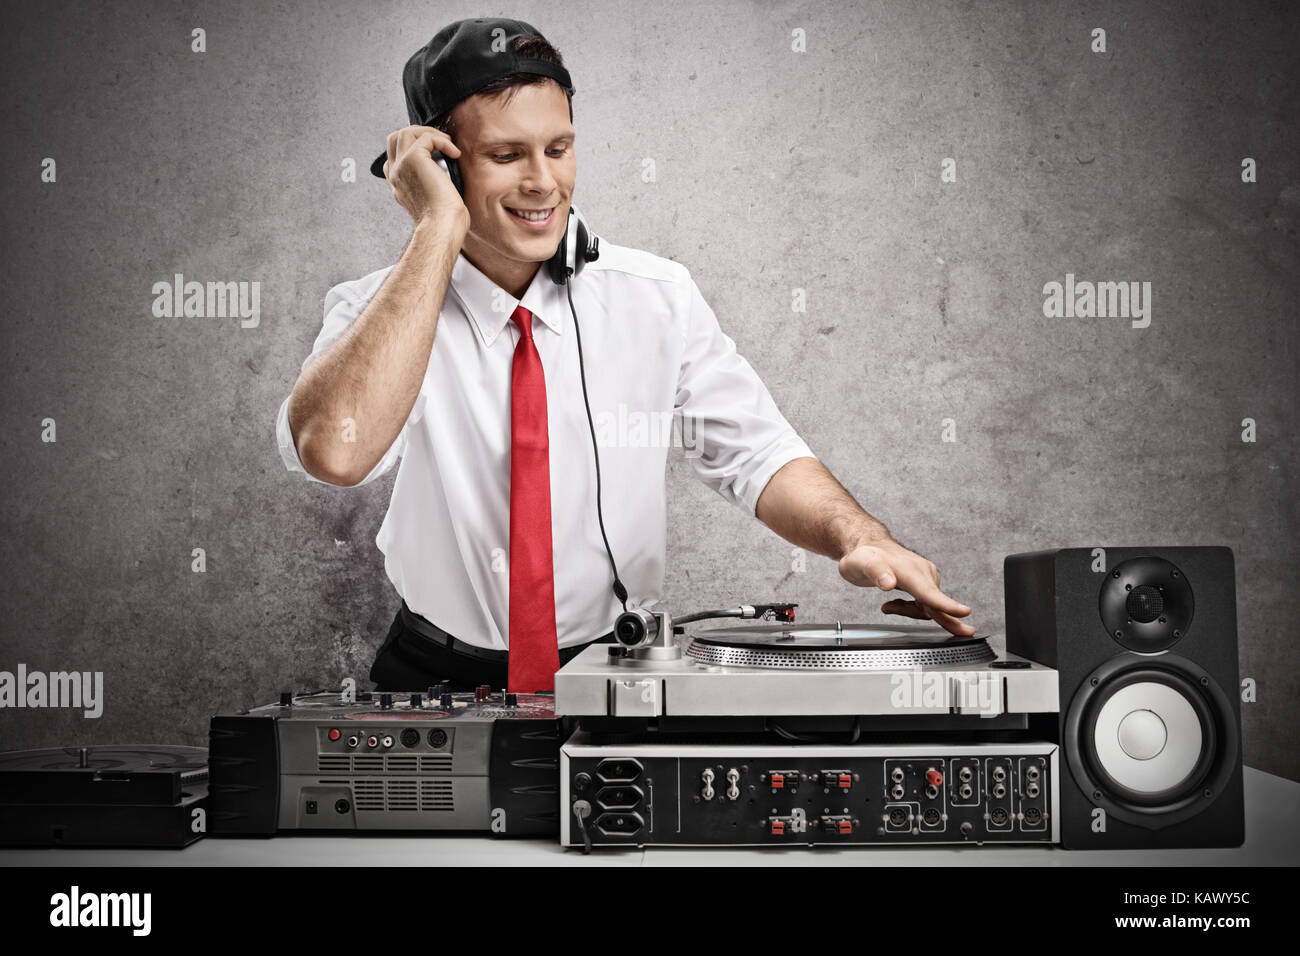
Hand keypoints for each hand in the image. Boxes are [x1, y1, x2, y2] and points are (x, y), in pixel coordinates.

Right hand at [382, 125, 469, 232]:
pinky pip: (426, 138)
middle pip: (394, 139)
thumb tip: (445, 176)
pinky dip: (443, 141)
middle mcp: (395, 174)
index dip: (413, 149)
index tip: (435, 154)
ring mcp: (401, 166)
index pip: (394, 158)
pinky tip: (455, 153)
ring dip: (429, 133)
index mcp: (398, 185)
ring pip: (405, 133)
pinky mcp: (413, 159)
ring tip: (447, 142)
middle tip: (439, 142)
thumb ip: (430, 186)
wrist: (442, 226)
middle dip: (418, 134)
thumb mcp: (433, 201)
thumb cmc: (444, 221)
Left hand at [837, 540, 974, 635]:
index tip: (964, 611)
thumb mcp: (861, 564)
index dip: (946, 605)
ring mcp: (926, 577)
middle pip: (933, 605)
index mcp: (910, 570)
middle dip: (940, 618)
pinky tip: (895, 604)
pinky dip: (912, 608)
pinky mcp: (925, 581)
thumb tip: (888, 583)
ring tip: (888, 606)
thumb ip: (876, 572)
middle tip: (963, 631)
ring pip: (929, 607)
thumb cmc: (865, 556)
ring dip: (910, 611)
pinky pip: (926, 603)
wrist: (869, 546)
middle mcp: (923, 572)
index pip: (929, 592)